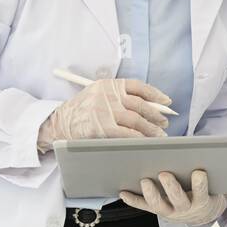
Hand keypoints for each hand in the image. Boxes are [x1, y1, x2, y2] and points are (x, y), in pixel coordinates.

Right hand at [37, 78, 170, 148]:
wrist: (59, 122)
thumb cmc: (83, 109)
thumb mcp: (99, 94)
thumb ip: (120, 96)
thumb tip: (151, 105)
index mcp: (109, 84)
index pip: (138, 86)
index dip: (155, 94)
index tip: (167, 102)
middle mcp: (108, 95)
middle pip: (141, 104)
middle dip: (156, 115)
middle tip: (164, 123)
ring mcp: (105, 111)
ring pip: (137, 120)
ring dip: (151, 129)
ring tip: (159, 135)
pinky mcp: (102, 127)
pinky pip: (127, 133)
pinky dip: (139, 137)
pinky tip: (145, 141)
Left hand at [119, 169, 226, 225]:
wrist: (203, 213)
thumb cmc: (207, 191)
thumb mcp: (215, 185)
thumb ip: (209, 172)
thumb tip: (207, 151)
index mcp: (202, 201)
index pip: (202, 193)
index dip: (200, 184)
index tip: (198, 172)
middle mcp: (186, 209)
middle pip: (178, 200)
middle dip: (171, 187)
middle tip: (164, 174)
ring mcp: (171, 212)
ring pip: (159, 205)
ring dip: (151, 193)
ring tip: (145, 181)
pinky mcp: (159, 212)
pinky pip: (145, 207)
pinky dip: (133, 201)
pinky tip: (123, 193)